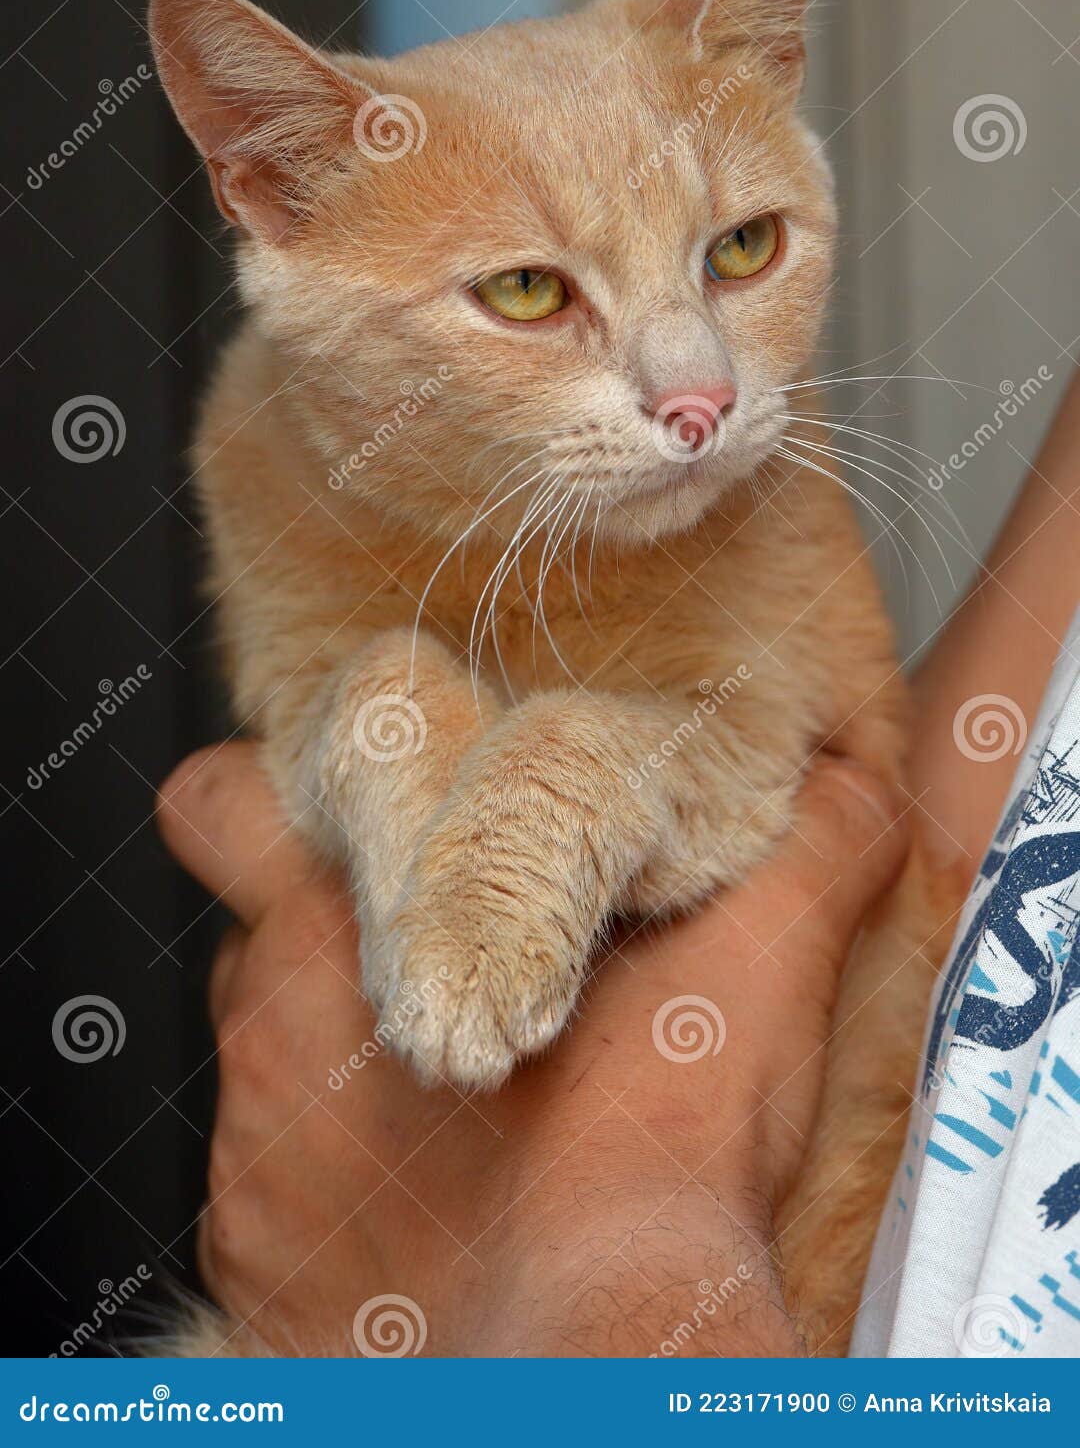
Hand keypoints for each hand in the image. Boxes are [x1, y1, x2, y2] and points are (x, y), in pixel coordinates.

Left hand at [156, 744, 905, 1356]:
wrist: (604, 1368)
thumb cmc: (648, 1164)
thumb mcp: (754, 963)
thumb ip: (804, 851)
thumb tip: (849, 788)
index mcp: (340, 932)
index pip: (217, 805)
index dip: (261, 797)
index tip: (330, 815)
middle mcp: (269, 1042)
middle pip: (252, 946)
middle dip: (326, 943)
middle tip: (437, 962)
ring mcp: (255, 1170)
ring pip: (264, 1077)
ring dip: (339, 1075)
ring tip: (455, 1105)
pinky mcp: (263, 1279)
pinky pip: (277, 1208)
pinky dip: (338, 1201)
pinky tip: (432, 1214)